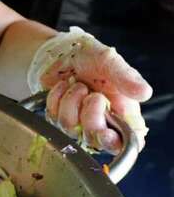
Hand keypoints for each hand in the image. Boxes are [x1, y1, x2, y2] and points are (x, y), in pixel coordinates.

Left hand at [29, 28, 151, 152]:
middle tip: (94, 95)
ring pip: (70, 127)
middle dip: (91, 117)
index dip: (116, 143)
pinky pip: (53, 117)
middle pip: (95, 139)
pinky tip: (64, 86)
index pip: (127, 142)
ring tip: (79, 85)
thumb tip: (144, 93)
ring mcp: (78, 123)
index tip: (106, 133)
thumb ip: (126, 78)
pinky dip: (57, 97)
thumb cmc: (92, 58)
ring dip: (72, 101)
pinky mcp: (58, 118)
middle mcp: (103, 122)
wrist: (65, 53)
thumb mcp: (111, 63)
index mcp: (124, 114)